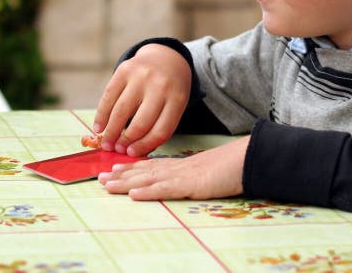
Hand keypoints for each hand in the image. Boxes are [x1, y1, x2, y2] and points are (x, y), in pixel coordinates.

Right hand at [93, 44, 191, 156]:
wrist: (166, 56)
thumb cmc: (170, 88)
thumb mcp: (175, 103)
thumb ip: (160, 124)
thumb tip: (134, 152)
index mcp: (177, 99)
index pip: (161, 130)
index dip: (145, 146)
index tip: (131, 153)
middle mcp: (160, 86)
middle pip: (141, 123)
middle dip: (126, 141)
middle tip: (117, 150)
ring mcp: (142, 77)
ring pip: (121, 111)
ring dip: (111, 131)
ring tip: (107, 143)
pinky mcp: (125, 70)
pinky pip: (109, 96)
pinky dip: (102, 114)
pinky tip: (99, 126)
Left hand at [98, 136, 248, 199]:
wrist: (252, 157)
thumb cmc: (237, 164)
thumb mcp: (214, 170)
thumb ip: (201, 174)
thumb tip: (195, 179)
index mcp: (186, 166)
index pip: (154, 166)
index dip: (133, 167)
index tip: (115, 168)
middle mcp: (181, 168)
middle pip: (146, 171)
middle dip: (122, 174)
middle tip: (99, 177)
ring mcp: (186, 175)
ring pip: (150, 179)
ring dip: (126, 182)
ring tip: (107, 185)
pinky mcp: (193, 185)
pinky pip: (167, 189)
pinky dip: (149, 191)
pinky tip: (134, 194)